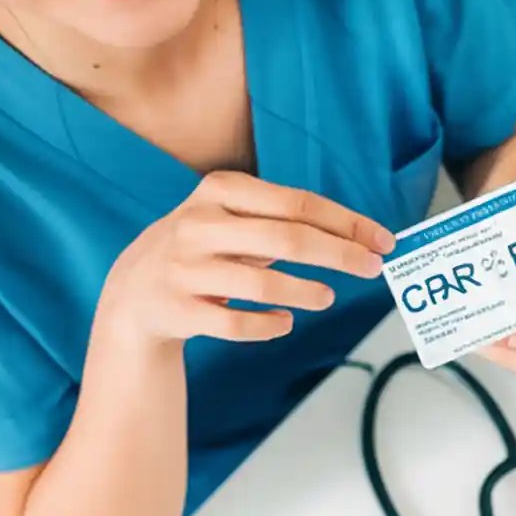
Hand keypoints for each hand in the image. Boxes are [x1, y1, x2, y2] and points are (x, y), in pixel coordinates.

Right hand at [99, 171, 395, 345]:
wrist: (133, 292)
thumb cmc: (204, 249)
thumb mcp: (233, 217)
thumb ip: (286, 220)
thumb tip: (361, 238)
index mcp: (220, 190)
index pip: (298, 203)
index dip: (347, 223)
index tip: (382, 241)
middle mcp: (199, 225)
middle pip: (287, 239)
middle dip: (339, 255)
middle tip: (373, 269)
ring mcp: (185, 269)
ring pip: (262, 284)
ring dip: (305, 292)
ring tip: (328, 298)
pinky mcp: (177, 310)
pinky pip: (234, 323)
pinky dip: (266, 325)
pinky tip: (286, 323)